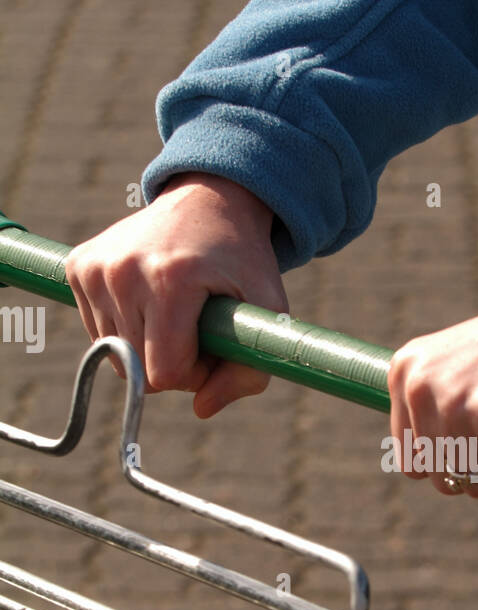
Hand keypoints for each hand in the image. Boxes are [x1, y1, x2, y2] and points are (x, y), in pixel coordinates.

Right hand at [65, 173, 288, 416]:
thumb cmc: (243, 261)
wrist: (209, 200)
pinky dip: (127, 326)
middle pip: (137, 371)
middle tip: (197, 325)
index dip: (195, 373)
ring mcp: (95, 267)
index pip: (165, 374)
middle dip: (173, 362)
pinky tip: (150, 296)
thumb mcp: (268, 310)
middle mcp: (123, 271)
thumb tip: (201, 409)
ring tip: (176, 308)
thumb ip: (250, 371)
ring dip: (148, 346)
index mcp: (171, 279)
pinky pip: (98, 332)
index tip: (213, 345)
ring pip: (115, 356)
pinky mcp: (78, 266)